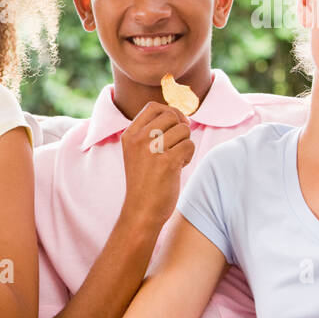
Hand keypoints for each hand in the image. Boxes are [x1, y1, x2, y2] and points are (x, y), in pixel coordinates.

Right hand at [120, 102, 194, 232]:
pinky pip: (189, 145)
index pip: (153, 107)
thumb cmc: (144, 181)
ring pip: (183, 129)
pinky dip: (189, 156)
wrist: (141, 210)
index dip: (169, 112)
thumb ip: (151, 131)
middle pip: (171, 115)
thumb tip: (179, 113)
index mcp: (130, 135)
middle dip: (181, 128)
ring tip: (176, 157)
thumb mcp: (139, 152)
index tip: (175, 126)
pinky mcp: (166, 163)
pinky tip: (178, 167)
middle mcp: (138, 140)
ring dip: (185, 142)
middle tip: (178, 144)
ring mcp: (151, 151)